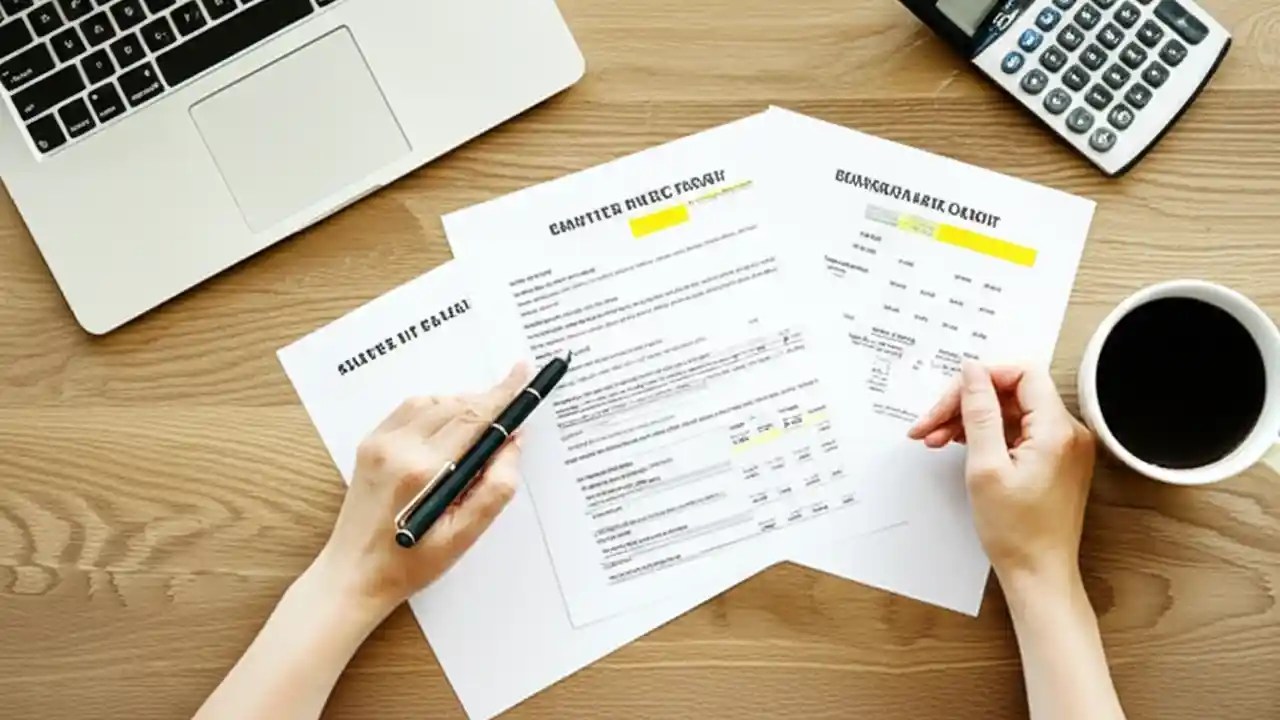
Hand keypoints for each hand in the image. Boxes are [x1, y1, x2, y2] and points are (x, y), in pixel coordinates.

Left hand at [307, 364, 529, 622]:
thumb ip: (496, 487)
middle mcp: (398, 447)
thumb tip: (513, 442)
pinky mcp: (369, 444)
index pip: (474, 418)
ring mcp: (379, 443)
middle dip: (487, 402)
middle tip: (512, 410)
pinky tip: (447, 430)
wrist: (354, 574)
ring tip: (480, 430)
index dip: (503, 393)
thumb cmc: (412, 563)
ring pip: (433, 402)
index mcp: (424, 471)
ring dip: (461, 406)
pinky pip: (409, 410)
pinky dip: (435, 410)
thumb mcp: (465, 535)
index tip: (524, 372)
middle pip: (456, 405)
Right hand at [908, 362, 1095, 592]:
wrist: (1038, 574)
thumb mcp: (985, 467)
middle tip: (930, 424)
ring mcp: (1061, 447)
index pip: (1022, 374)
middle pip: (1012, 393)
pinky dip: (987, 436)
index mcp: (1056, 430)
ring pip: (1010, 413)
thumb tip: (973, 372)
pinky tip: (958, 446)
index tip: (951, 396)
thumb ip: (980, 413)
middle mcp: (1066, 433)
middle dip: (966, 403)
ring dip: (971, 420)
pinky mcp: (1053, 460)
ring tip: (935, 439)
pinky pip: (1017, 433)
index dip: (982, 378)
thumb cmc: (1016, 532)